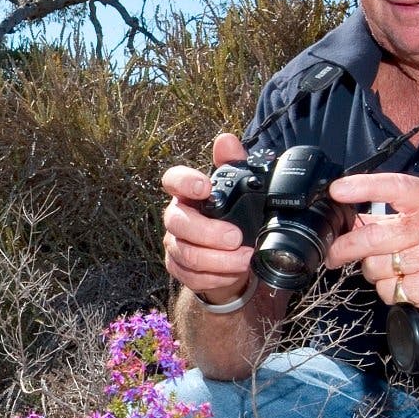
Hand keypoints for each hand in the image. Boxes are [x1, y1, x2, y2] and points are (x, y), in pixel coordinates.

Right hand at [162, 132, 253, 300]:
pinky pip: (190, 276)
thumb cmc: (234, 217)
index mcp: (188, 194)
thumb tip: (226, 140)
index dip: (185, 182)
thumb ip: (234, 163)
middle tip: (236, 238)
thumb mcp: (240, 189)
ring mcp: (174, 244)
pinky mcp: (178, 268)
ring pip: (185, 254)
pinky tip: (233, 273)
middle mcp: (176, 217)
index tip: (205, 188)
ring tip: (245, 259)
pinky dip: (215, 277)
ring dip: (218, 260)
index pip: (173, 180)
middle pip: (178, 223)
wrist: (234, 256)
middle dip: (209, 233)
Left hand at [324, 172, 418, 336]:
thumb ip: (389, 219)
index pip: (396, 186)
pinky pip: (390, 289)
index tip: (338, 190)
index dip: (364, 187)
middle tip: (335, 254)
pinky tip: (408, 288)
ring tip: (396, 272)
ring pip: (377, 266)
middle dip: (346, 247)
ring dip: (376, 274)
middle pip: (374, 235)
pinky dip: (390, 292)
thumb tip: (348, 220)